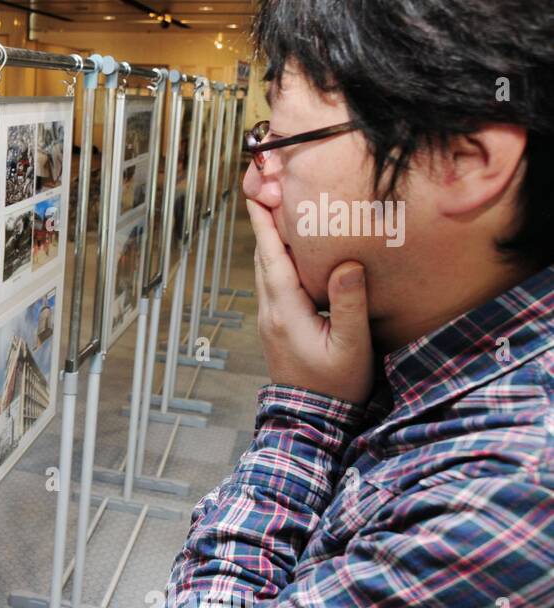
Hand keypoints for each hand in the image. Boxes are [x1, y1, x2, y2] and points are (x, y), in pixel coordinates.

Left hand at [248, 198, 374, 404]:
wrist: (312, 419)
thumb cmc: (336, 385)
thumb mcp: (351, 345)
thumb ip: (349, 304)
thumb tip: (346, 262)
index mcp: (285, 310)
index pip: (272, 257)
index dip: (266, 223)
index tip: (257, 192)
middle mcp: (270, 311)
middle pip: (264, 257)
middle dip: (265, 222)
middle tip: (268, 187)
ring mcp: (270, 319)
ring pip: (266, 269)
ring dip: (270, 239)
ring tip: (277, 209)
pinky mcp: (277, 325)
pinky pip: (273, 282)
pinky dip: (277, 259)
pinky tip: (291, 251)